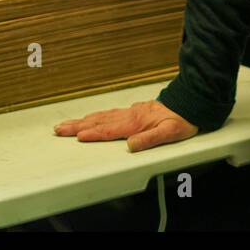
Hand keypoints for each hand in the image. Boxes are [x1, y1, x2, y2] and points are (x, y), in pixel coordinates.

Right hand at [54, 100, 197, 151]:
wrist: (190, 102)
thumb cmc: (181, 119)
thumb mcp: (170, 133)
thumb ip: (150, 140)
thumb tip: (131, 146)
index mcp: (135, 123)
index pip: (109, 131)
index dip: (93, 134)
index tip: (77, 136)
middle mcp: (129, 116)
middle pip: (99, 122)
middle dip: (77, 126)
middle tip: (59, 129)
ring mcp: (130, 112)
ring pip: (102, 116)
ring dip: (83, 120)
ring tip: (68, 124)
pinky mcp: (134, 111)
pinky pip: (110, 113)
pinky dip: (97, 115)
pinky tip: (92, 117)